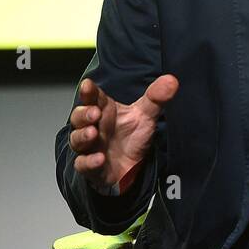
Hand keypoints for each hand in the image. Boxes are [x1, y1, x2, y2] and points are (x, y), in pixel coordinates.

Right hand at [69, 75, 178, 191]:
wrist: (131, 166)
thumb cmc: (131, 136)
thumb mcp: (146, 115)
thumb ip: (156, 98)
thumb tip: (171, 80)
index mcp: (103, 111)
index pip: (92, 97)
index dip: (89, 91)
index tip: (88, 85)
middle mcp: (93, 127)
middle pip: (79, 117)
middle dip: (84, 114)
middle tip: (94, 113)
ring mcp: (89, 147)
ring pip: (77, 140)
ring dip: (83, 135)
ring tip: (93, 133)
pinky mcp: (91, 167)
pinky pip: (83, 164)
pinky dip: (89, 162)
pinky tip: (99, 159)